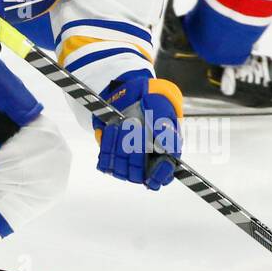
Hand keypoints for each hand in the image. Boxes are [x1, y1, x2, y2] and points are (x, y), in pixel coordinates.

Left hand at [94, 72, 182, 190]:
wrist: (131, 93)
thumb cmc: (153, 102)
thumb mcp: (162, 109)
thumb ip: (165, 128)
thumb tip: (166, 148)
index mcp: (165, 155)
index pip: (162, 177)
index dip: (158, 175)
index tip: (154, 164)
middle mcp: (146, 164)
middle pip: (138, 174)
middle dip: (135, 150)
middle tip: (135, 126)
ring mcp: (127, 163)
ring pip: (121, 170)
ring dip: (120, 146)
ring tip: (122, 124)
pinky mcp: (111, 158)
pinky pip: (105, 162)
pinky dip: (107, 145)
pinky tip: (112, 128)